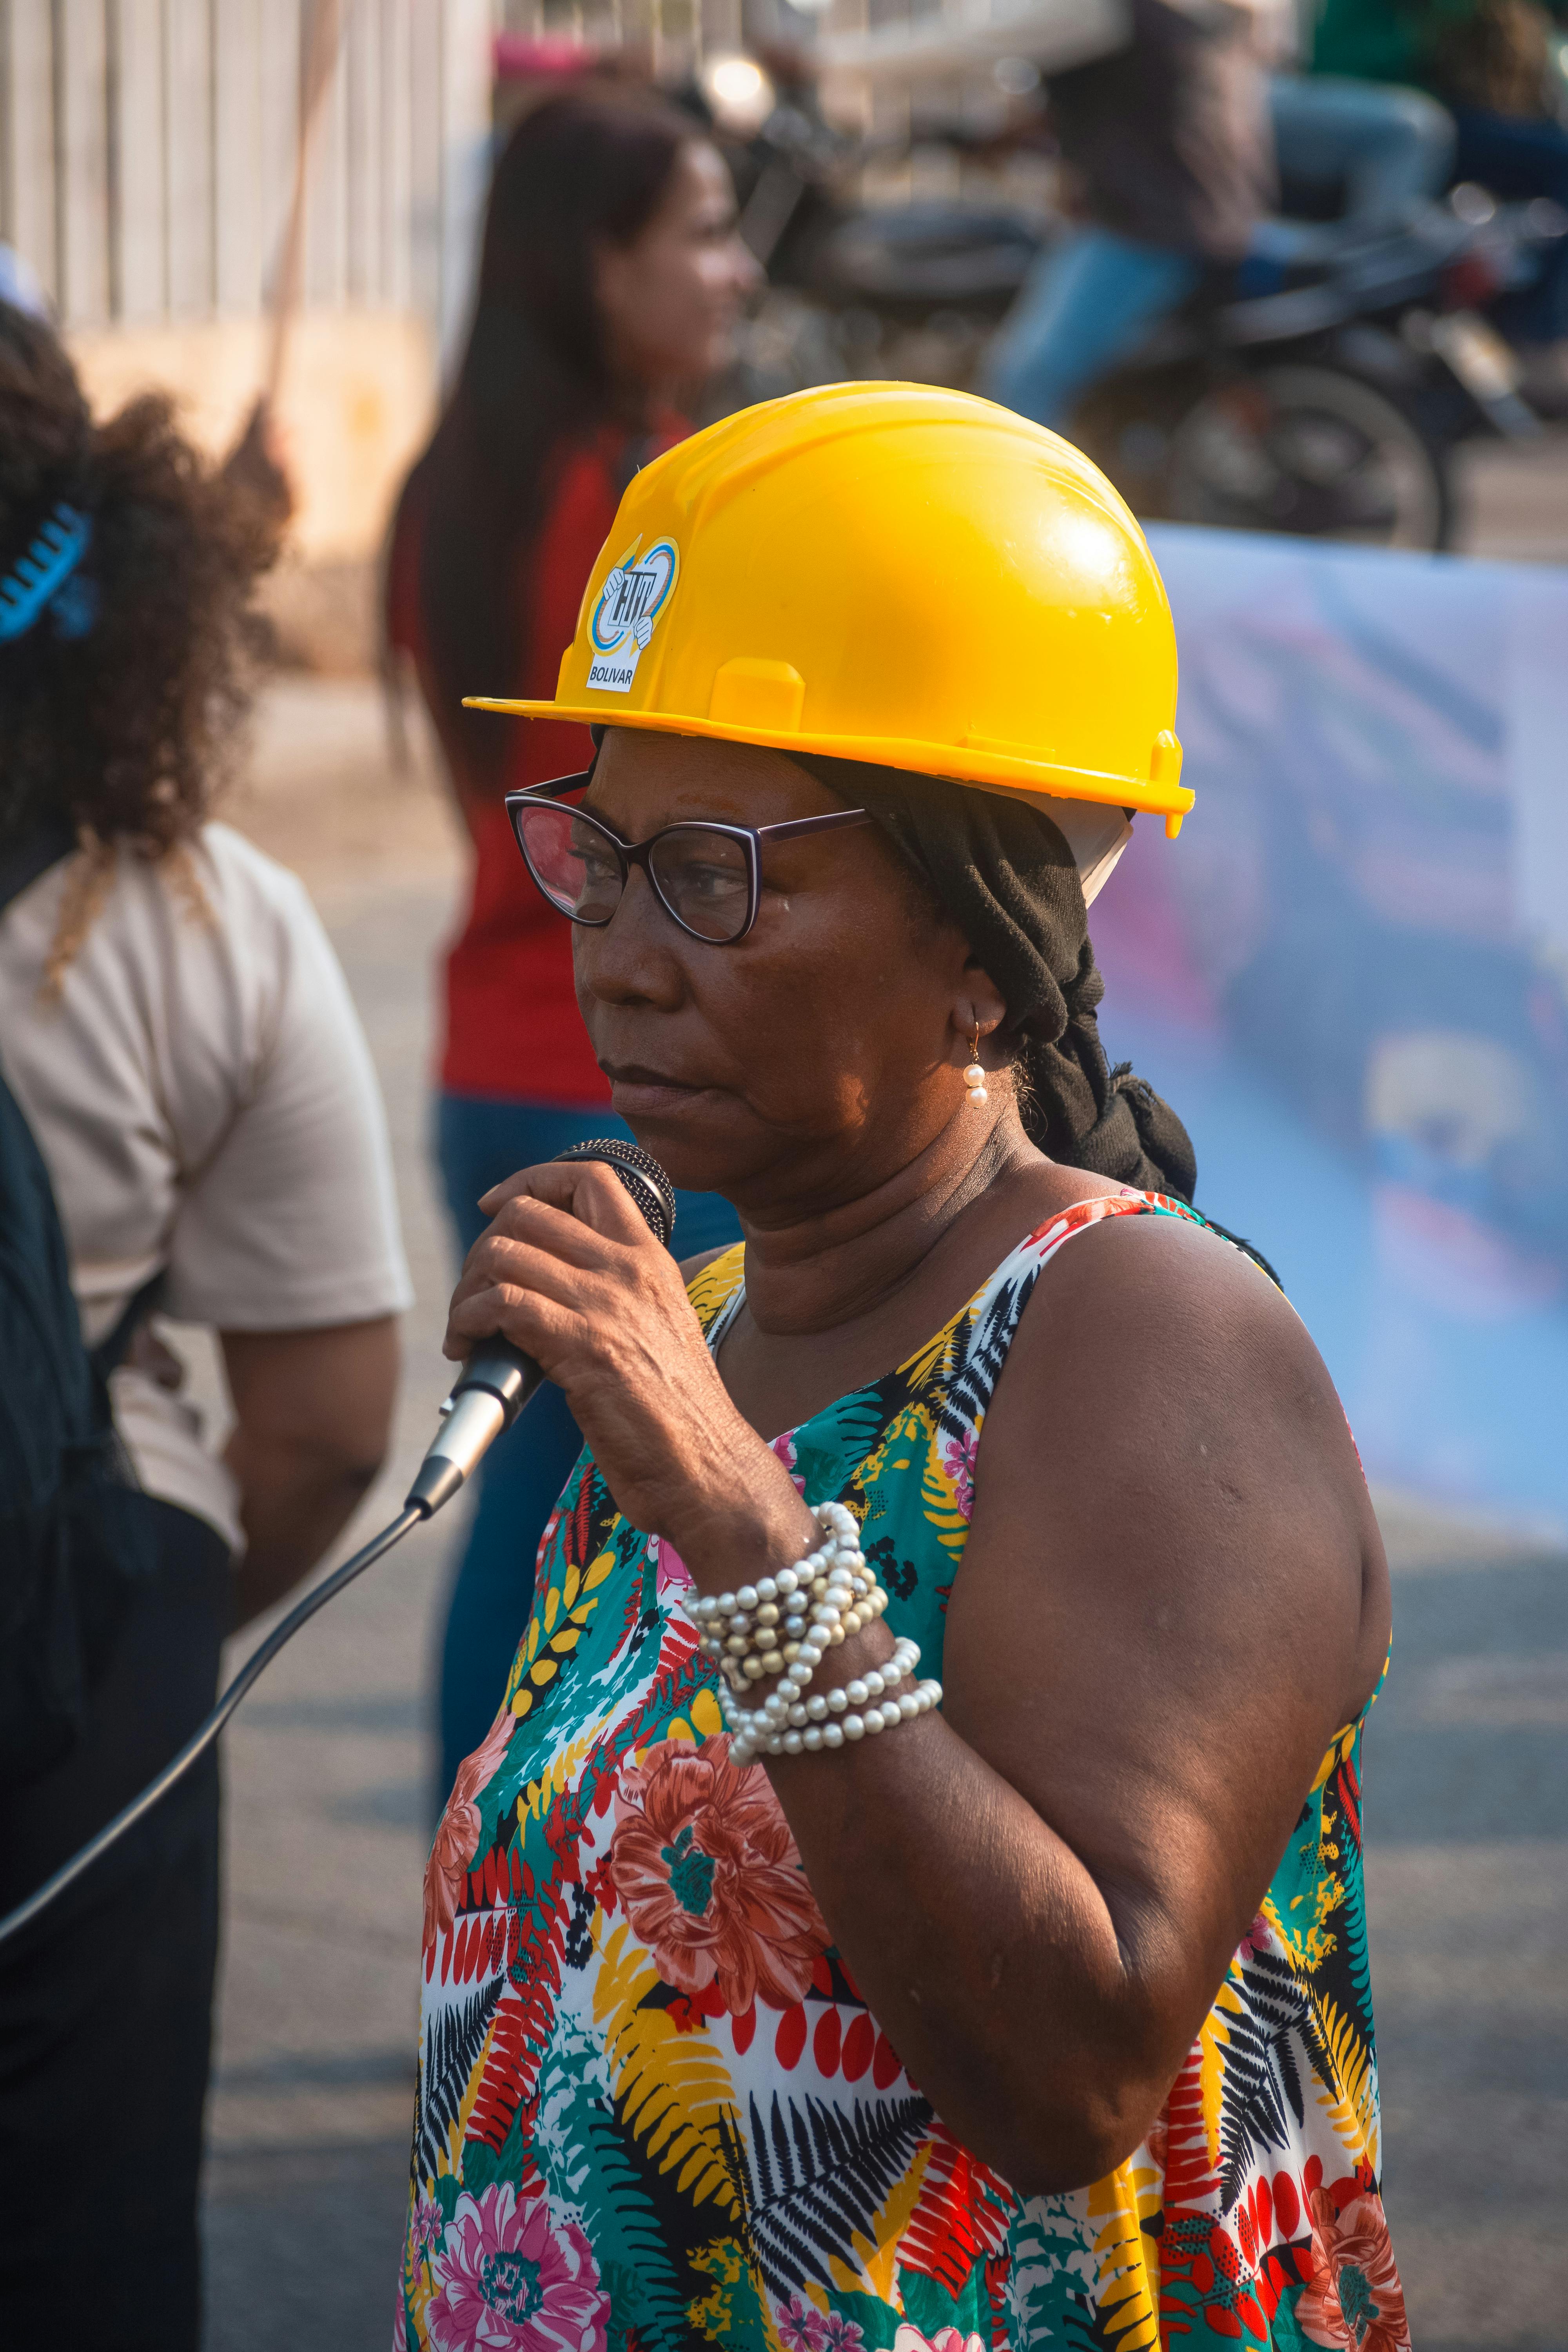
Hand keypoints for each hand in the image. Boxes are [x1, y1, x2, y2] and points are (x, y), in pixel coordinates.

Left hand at [444, 1162, 813, 1579]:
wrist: (708, 1468)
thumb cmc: (676, 1415)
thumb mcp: (657, 1329)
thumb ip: (615, 1297)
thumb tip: (548, 1289)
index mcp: (651, 1260)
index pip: (590, 1178)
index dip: (531, 1180)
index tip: (497, 1205)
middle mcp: (630, 1271)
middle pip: (529, 1213)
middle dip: (483, 1247)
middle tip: (474, 1291)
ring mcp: (607, 1306)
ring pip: (504, 1254)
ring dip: (465, 1290)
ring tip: (464, 1328)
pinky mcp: (583, 1347)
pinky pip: (501, 1304)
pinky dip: (466, 1321)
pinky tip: (465, 1347)